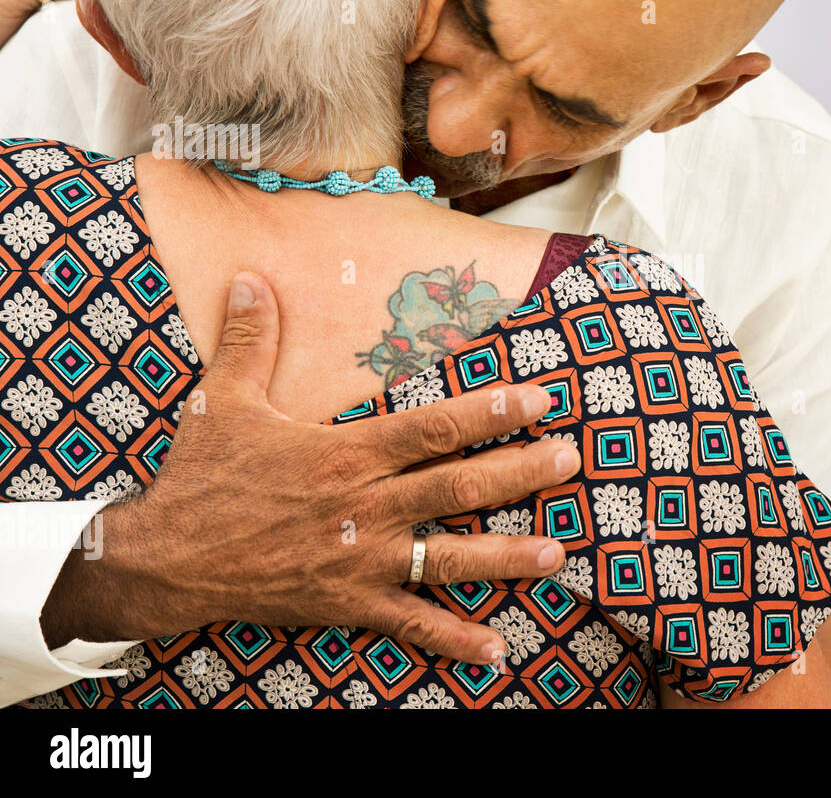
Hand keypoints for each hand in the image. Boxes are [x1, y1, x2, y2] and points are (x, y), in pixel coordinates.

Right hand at [40, 272, 571, 663]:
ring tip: (559, 552)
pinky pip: (409, 625)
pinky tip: (498, 651)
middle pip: (456, 488)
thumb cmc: (201, 476)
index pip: (431, 427)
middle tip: (572, 460)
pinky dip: (454, 639)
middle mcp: (363, 507)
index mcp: (345, 455)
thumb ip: (250, 338)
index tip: (540, 398)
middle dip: (519, 473)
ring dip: (506, 556)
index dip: (489, 411)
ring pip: (447, 557)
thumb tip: (247, 275)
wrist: (162, 559)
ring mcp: (359, 561)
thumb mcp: (224, 400)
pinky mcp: (347, 604)